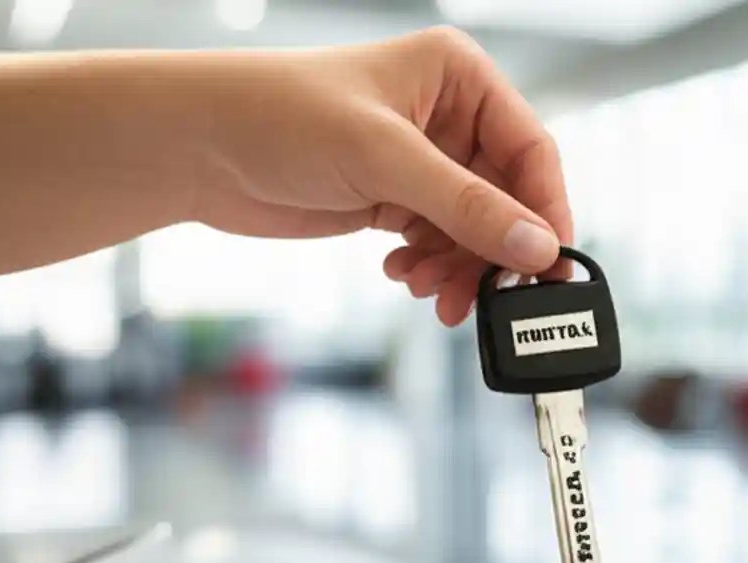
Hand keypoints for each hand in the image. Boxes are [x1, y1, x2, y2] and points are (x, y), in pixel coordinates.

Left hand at [188, 27, 572, 325]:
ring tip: (435, 294)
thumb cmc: (280, 116)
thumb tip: (537, 248)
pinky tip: (404, 276)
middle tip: (492, 299)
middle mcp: (449, 117)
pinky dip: (430, 269)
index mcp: (460, 77)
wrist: (197, 147)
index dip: (546, 211)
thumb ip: (467, 207)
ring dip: (461, 269)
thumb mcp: (384, 158)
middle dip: (496, 252)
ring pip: (474, 231)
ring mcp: (422, 162)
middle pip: (507, 199)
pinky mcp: (394, 199)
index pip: (531, 149)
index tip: (551, 265)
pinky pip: (439, 244)